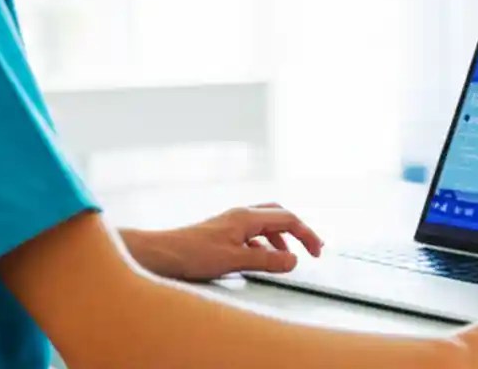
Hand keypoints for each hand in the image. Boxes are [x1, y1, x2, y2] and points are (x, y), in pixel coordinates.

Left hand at [123, 204, 323, 281]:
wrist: (160, 254)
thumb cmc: (193, 255)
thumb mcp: (235, 260)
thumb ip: (266, 261)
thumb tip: (294, 261)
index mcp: (246, 217)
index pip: (287, 219)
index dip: (306, 235)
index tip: (317, 254)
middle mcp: (240, 215)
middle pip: (277, 215)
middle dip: (297, 230)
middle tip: (311, 249)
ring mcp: (229, 224)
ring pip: (264, 225)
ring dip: (280, 239)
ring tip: (286, 259)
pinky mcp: (221, 234)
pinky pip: (250, 236)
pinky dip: (262, 247)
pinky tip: (259, 262)